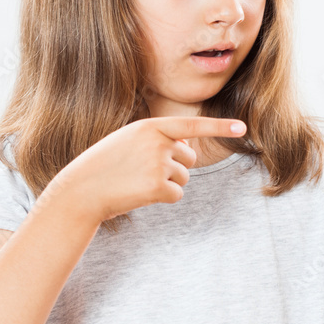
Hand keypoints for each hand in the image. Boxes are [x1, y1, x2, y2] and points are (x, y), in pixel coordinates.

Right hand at [51, 116, 246, 225]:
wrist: (81, 190)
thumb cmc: (105, 165)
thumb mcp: (129, 141)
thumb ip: (159, 139)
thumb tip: (190, 149)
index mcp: (150, 127)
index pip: (192, 124)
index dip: (219, 126)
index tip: (242, 126)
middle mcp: (158, 142)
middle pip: (190, 157)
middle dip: (175, 166)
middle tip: (144, 172)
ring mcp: (159, 164)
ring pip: (184, 178)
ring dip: (166, 184)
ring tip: (137, 182)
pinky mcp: (158, 187)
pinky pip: (177, 195)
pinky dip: (163, 198)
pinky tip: (141, 195)